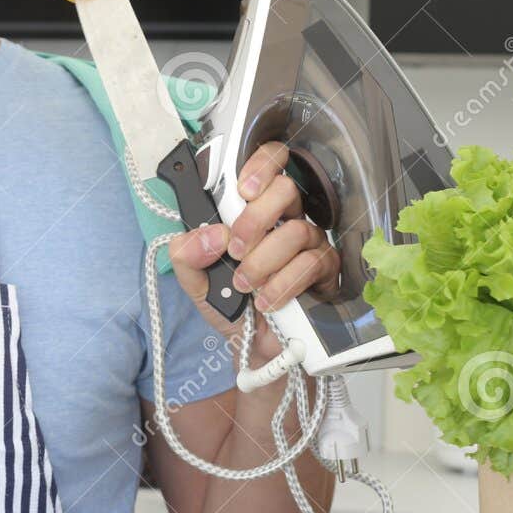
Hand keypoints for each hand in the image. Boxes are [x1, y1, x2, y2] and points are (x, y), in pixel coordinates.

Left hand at [167, 141, 339, 349]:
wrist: (253, 348)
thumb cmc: (230, 306)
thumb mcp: (195, 282)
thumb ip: (187, 255)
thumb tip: (209, 235)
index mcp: (253, 211)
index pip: (270, 163)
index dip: (261, 165)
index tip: (243, 191)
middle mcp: (284, 219)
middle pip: (287, 189)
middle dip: (255, 219)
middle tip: (236, 249)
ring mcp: (309, 243)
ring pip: (297, 229)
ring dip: (264, 260)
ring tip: (246, 285)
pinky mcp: (325, 270)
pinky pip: (311, 264)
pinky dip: (282, 284)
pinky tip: (267, 300)